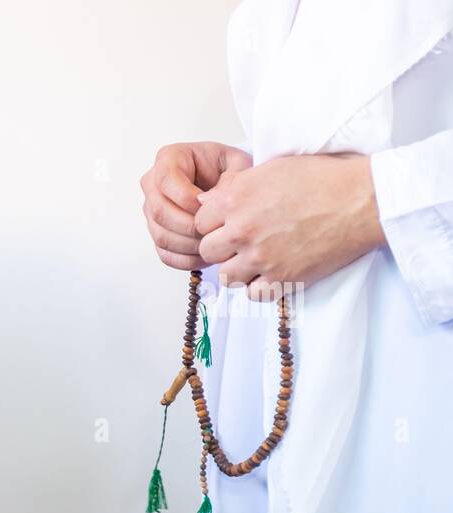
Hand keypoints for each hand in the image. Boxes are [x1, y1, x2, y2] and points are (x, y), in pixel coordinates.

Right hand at [140, 142, 252, 269]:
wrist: (224, 180)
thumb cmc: (227, 168)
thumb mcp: (236, 163)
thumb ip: (228, 177)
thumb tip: (210, 203)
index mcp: (169, 159)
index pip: (166, 181)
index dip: (188, 199)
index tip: (212, 209)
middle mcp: (153, 184)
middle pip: (159, 212)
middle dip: (189, 227)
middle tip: (214, 232)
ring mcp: (152, 210)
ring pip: (160, 235)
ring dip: (188, 245)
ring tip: (213, 244)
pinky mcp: (158, 232)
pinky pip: (165, 253)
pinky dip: (185, 259)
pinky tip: (206, 255)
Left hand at [194, 153, 385, 299]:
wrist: (363, 199)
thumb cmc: (322, 178)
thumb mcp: (271, 169)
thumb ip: (235, 187)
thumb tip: (207, 203)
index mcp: (235, 199)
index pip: (199, 222)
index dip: (212, 224)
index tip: (227, 224)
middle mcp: (242, 230)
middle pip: (207, 251)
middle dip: (221, 247)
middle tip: (241, 242)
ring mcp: (260, 257)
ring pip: (226, 276)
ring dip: (238, 269)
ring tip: (256, 260)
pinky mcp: (282, 278)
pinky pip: (253, 295)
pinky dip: (260, 288)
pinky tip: (271, 274)